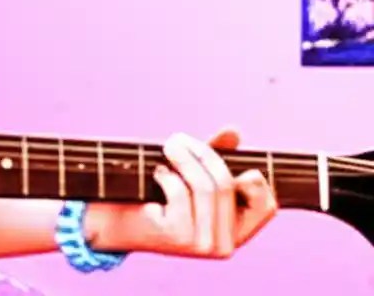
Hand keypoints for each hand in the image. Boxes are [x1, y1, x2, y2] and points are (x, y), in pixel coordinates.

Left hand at [88, 128, 277, 257]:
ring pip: (207, 187)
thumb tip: (234, 131)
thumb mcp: (189, 175)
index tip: (226, 161)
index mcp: (236, 234)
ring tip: (168, 147)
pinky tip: (156, 174)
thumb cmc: (154, 196)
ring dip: (184, 157)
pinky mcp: (176, 237)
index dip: (253, 178)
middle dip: (204, 153)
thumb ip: (214, 156)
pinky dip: (167, 175)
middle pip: (228, 185)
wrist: (112, 222)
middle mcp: (224, 245)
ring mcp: (201, 244)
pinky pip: (181, 193)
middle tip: (178, 139)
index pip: (266, 206)